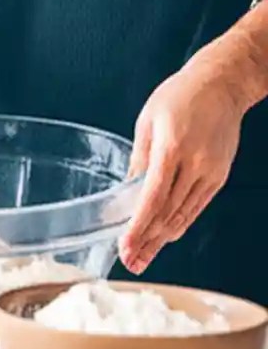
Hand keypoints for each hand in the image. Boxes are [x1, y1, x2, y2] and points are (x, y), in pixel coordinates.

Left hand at [119, 61, 247, 272]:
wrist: (223, 85)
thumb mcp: (147, 122)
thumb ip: (139, 160)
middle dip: (147, 242)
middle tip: (130, 262)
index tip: (125, 247)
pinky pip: (196, 207)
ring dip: (162, 240)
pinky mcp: (219, 176)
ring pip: (184, 215)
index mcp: (172, 148)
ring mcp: (210, 172)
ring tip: (143, 258)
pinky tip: (165, 237)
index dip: (138, 227)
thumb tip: (126, 192)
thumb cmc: (179, 97)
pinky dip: (180, 224)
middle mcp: (195, 164)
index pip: (152, 198)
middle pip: (168, 213)